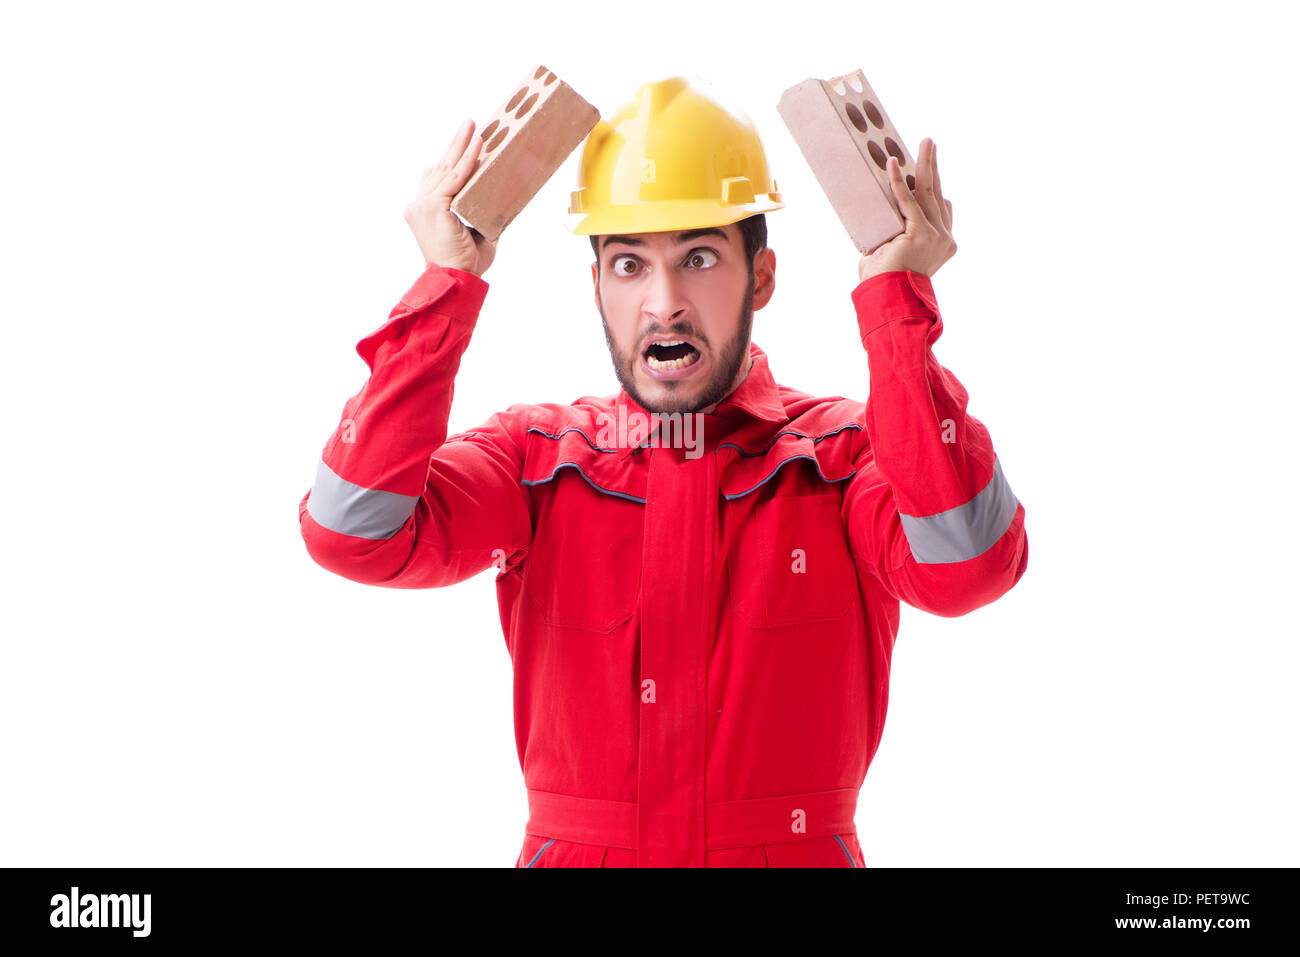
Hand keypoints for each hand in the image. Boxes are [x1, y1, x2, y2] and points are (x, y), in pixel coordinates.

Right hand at [403, 120, 497, 276]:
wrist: (457, 280)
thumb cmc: (467, 264)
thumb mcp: (476, 232)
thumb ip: (482, 214)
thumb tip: (504, 199)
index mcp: (424, 211)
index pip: (437, 178)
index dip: (452, 160)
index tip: (466, 143)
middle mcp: (419, 205)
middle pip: (440, 167)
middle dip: (456, 145)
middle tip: (469, 124)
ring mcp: (423, 205)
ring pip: (446, 168)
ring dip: (462, 145)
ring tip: (474, 126)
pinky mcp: (433, 206)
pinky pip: (454, 178)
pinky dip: (468, 161)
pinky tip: (478, 146)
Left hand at [857, 138, 954, 281]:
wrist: (887, 299)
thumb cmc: (885, 282)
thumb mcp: (896, 251)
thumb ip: (897, 232)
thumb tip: (882, 216)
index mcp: (942, 244)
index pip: (940, 209)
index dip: (934, 187)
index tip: (928, 168)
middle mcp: (943, 239)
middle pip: (937, 194)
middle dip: (933, 167)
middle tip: (929, 144)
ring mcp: (935, 236)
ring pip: (929, 192)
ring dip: (925, 164)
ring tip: (925, 143)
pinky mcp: (920, 233)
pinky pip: (908, 201)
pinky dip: (898, 181)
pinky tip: (892, 163)